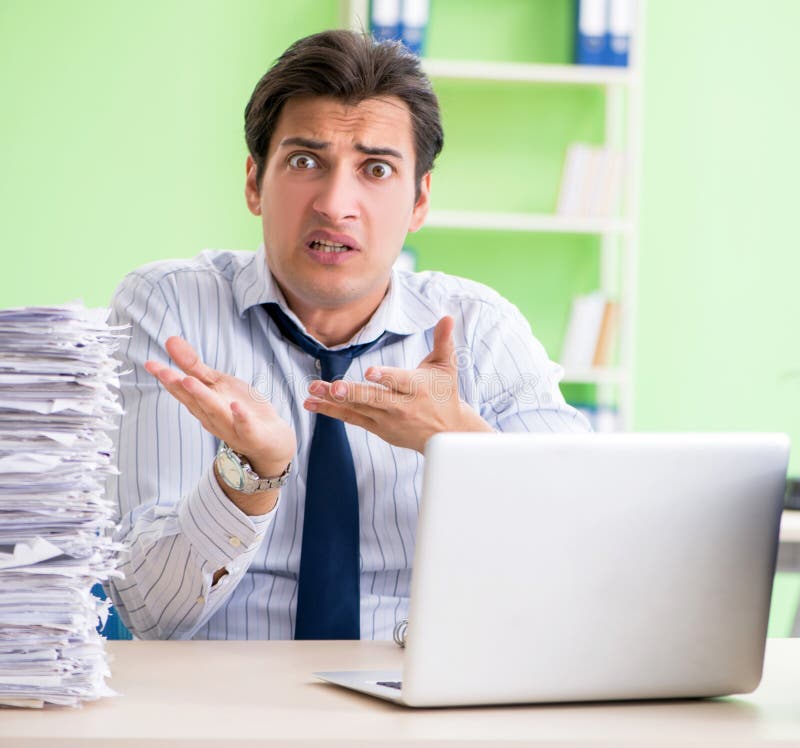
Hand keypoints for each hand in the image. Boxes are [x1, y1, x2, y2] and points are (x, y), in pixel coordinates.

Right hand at [144, 337, 295, 478]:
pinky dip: (240, 417)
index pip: (182, 391)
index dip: (166, 378)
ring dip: (203, 398)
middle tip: (163, 372)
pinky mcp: (252, 434)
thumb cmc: (238, 409)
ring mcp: (231, 427)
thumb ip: (193, 365)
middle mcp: (212, 417)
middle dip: (179, 387)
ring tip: (189, 381)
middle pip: (194, 401)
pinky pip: (245, 427)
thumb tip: (169, 339)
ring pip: (215, 412)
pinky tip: (235, 406)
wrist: (271, 440)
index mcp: (201, 405)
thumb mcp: (217, 383)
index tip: (150, 364)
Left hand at [303, 316, 492, 452]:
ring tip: (312, 390)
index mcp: (417, 387)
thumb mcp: (446, 366)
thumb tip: (447, 316)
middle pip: (374, 398)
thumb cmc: (444, 393)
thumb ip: (443, 341)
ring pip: (357, 408)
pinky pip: (351, 418)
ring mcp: (387, 419)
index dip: (385, 376)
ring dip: (332, 400)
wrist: (446, 432)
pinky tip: (312, 403)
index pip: (400, 381)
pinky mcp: (377, 427)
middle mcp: (401, 405)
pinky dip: (331, 411)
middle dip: (353, 393)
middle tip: (333, 387)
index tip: (370, 372)